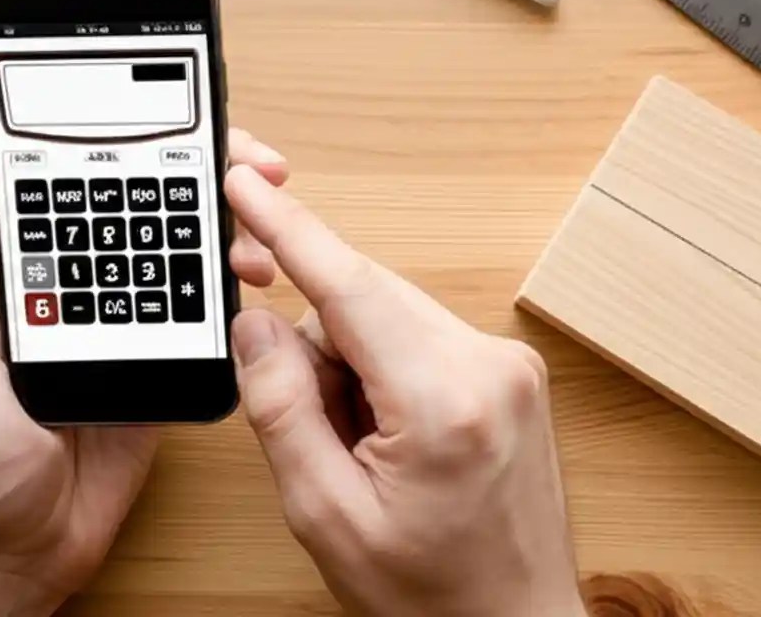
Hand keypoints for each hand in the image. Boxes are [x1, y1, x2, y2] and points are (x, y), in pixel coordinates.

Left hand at [0, 129, 288, 616]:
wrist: (19, 552)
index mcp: (22, 278)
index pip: (80, 192)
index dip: (132, 153)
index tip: (182, 135)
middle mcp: (81, 291)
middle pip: (148, 211)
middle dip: (208, 180)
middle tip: (259, 171)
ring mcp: (128, 326)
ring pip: (186, 258)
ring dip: (231, 236)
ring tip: (261, 242)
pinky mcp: (164, 366)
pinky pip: (205, 321)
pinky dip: (236, 298)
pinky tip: (258, 284)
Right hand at [225, 165, 586, 616]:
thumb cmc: (432, 594)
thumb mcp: (327, 515)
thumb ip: (283, 409)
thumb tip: (259, 325)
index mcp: (444, 401)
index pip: (349, 287)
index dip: (290, 231)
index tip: (248, 185)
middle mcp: (490, 364)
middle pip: (367, 301)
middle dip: (322, 352)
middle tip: (322, 432)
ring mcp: (509, 363)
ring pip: (390, 319)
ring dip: (356, 368)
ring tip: (366, 451)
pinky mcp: (512, 370)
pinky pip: (421, 337)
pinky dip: (387, 373)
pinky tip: (394, 439)